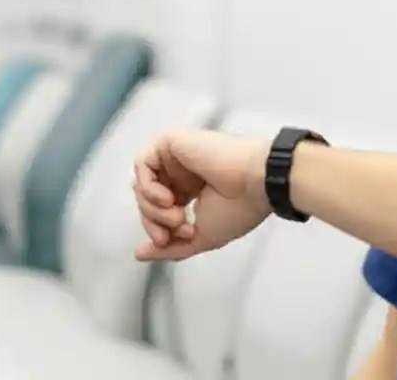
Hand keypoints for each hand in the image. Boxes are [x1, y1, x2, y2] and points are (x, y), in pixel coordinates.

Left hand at [132, 128, 271, 261]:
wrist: (257, 183)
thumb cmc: (239, 208)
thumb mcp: (200, 237)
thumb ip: (170, 248)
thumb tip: (140, 254)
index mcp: (189, 189)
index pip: (158, 212)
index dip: (163, 230)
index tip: (186, 237)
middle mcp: (180, 171)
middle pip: (145, 199)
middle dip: (154, 221)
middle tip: (174, 231)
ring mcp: (175, 155)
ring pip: (141, 183)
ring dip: (152, 208)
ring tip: (177, 215)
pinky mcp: (170, 141)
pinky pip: (143, 165)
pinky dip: (149, 187)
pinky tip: (168, 198)